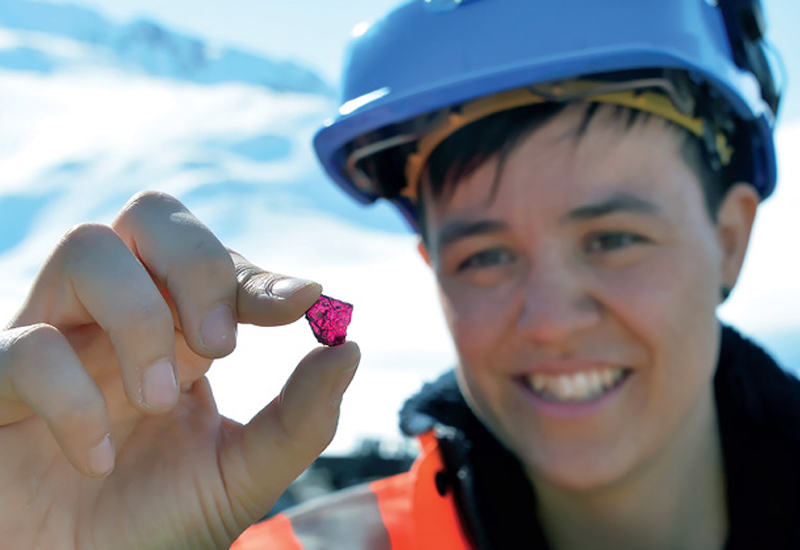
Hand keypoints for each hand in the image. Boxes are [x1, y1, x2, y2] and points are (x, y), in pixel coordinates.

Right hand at [0, 191, 359, 548]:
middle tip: (221, 345)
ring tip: (157, 402)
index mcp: (178, 332)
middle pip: (150, 215)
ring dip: (139, 319)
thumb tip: (350, 347)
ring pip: (86, 248)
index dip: (259, 275)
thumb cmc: (155, 524)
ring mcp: (54, 339)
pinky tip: (97, 459)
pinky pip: (27, 347)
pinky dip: (74, 399)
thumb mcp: (244, 474)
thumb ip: (300, 417)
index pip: (218, 263)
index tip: (305, 304)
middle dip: (198, 263)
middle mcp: (117, 320)